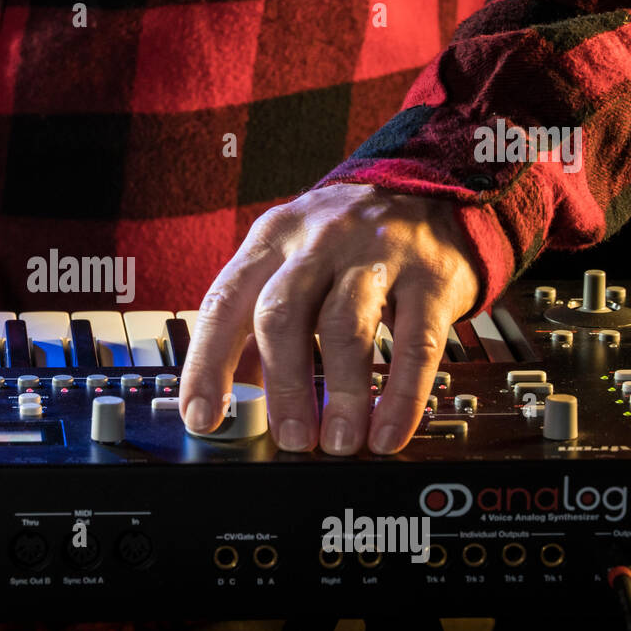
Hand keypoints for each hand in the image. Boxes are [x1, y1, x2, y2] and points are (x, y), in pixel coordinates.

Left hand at [179, 185, 480, 454]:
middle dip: (283, 386)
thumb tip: (233, 398)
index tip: (200, 417)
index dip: (207, 365)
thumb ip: (258, 323)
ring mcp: (375, 254)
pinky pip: (416, 343)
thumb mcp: (289, 262)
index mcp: (270, 240)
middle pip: (282, 314)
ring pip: (346, 327)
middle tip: (292, 438)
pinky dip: (401, 396)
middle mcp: (317, 242)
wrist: (427, 190)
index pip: (225, 303)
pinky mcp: (430, 276)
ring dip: (342, 395)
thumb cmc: (343, 243)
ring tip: (341, 441)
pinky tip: (389, 431)